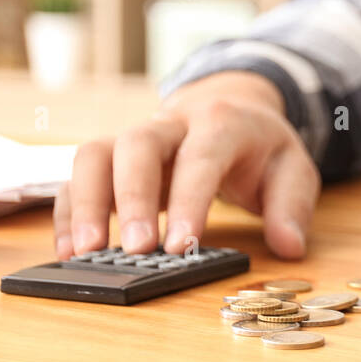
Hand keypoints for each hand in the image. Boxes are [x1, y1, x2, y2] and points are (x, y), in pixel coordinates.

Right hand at [54, 71, 317, 259]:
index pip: (202, 156)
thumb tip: (289, 247)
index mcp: (222, 122)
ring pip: (95, 153)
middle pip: (138, 145)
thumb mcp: (293, 169)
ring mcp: (135, 138)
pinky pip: (76, 176)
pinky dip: (67, 212)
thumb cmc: (260, 148)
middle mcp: (172, 124)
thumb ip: (292, 206)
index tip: (180, 246)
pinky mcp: (111, 159)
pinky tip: (71, 251)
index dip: (189, 199)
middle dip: (132, 198)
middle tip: (136, 249)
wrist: (232, 107)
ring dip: (85, 202)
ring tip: (86, 253)